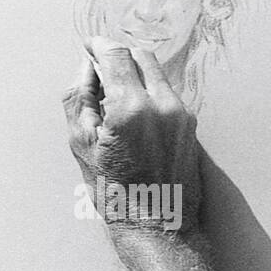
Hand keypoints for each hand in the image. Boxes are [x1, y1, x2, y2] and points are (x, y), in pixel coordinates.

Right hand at [61, 36, 202, 232]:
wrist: (158, 226)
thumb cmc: (115, 192)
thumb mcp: (81, 144)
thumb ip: (79, 97)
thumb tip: (87, 68)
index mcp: (132, 108)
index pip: (116, 55)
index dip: (99, 45)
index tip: (88, 46)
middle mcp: (162, 105)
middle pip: (141, 57)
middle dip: (119, 56)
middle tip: (100, 68)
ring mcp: (181, 114)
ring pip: (156, 74)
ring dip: (135, 74)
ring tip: (114, 96)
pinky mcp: (191, 125)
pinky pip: (166, 93)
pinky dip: (148, 91)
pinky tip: (132, 114)